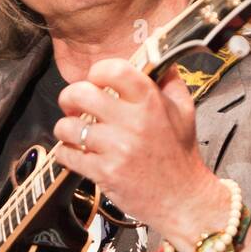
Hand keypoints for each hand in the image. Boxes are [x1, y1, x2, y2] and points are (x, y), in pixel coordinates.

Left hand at [51, 58, 228, 242]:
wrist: (184, 200)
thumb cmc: (180, 155)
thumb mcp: (184, 110)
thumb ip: (168, 79)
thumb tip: (155, 51)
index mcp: (150, 102)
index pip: (111, 69)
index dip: (97, 72)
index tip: (96, 82)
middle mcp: (132, 123)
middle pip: (80, 93)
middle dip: (70, 97)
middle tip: (74, 105)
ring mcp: (116, 149)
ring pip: (67, 127)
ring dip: (66, 129)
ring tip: (76, 134)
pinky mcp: (104, 173)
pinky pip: (67, 155)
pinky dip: (66, 154)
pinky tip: (77, 154)